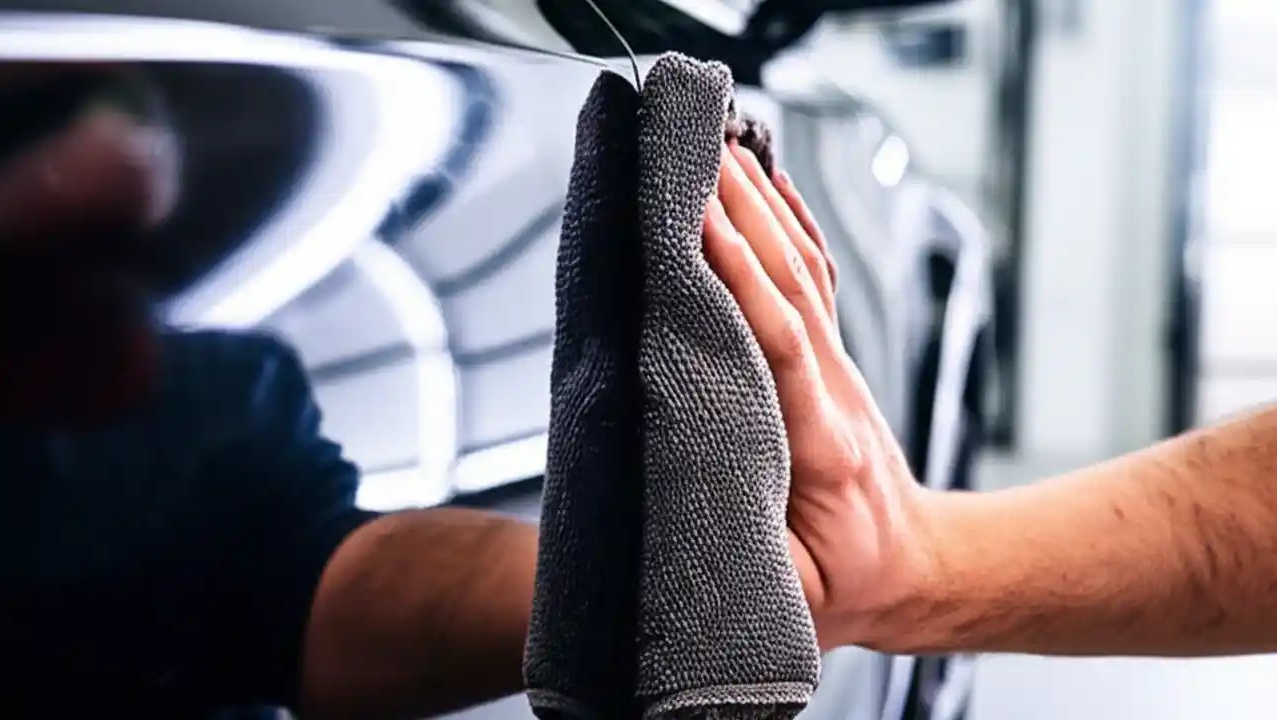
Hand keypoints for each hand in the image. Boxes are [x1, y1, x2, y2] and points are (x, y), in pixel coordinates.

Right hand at [703, 142, 940, 650]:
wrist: (911, 570)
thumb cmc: (847, 587)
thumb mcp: (792, 600)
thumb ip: (745, 559)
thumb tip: (674, 509)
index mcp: (821, 448)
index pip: (779, 347)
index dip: (742, 283)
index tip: (702, 227)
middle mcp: (834, 392)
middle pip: (790, 285)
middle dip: (742, 213)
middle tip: (694, 152)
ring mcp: (836, 371)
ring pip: (801, 269)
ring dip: (761, 204)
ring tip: (719, 144)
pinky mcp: (830, 361)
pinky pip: (812, 277)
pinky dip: (790, 222)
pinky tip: (768, 180)